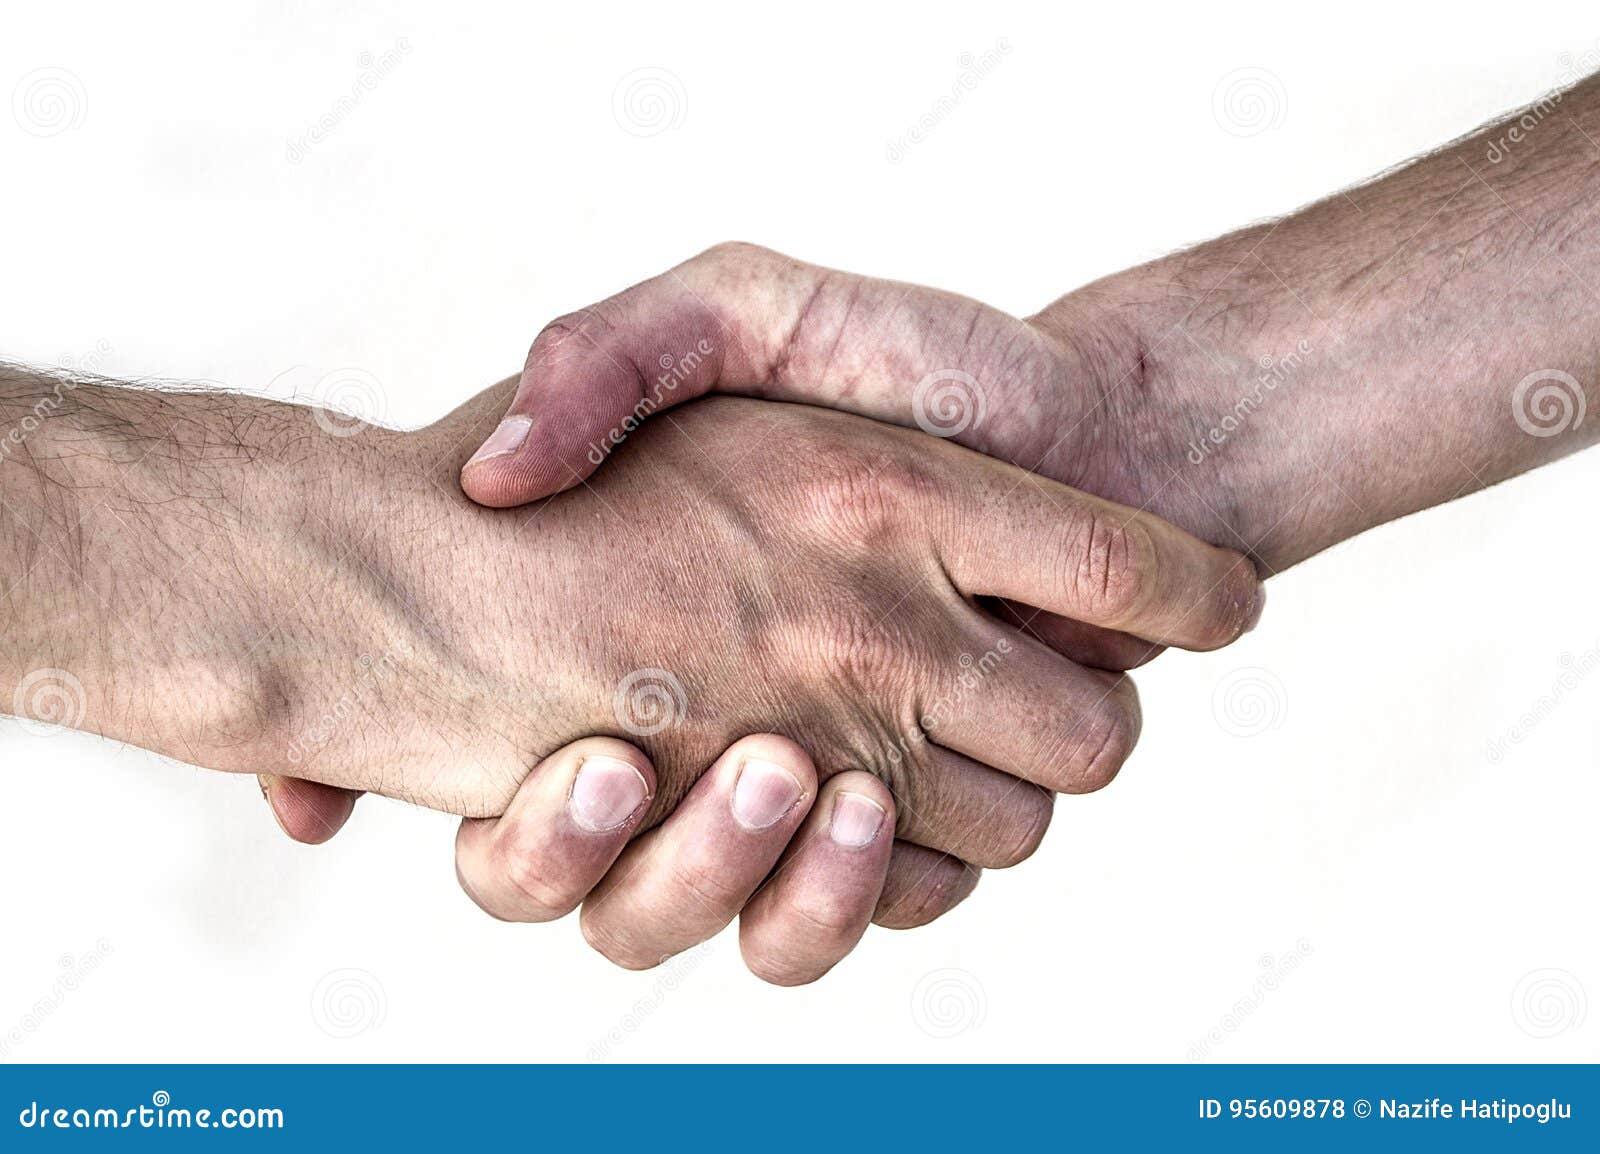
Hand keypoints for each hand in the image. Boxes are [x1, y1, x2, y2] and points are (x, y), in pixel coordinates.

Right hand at [0, 368, 1258, 980]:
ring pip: (725, 910)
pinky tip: (848, 818)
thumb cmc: (928, 356)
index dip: (414, 772)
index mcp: (659, 616)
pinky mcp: (912, 817)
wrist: (1121, 425)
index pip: (483, 741)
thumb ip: (593, 356)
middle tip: (608, 774)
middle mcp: (717, 706)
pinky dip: (844, 901)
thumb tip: (466, 483)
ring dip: (735, 880)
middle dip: (606, 850)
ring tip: (779, 785)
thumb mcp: (738, 304)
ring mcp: (815, 770)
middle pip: (602, 860)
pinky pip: (852, 919)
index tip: (362, 785)